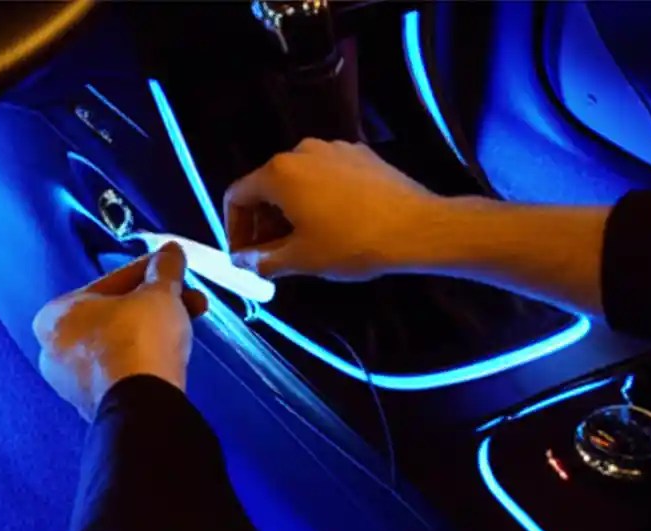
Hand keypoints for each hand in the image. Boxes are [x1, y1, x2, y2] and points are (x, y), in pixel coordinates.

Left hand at [33, 244, 208, 419]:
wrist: (142, 405)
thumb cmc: (139, 340)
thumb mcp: (159, 294)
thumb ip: (165, 269)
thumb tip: (171, 252)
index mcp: (55, 314)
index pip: (111, 282)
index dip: (150, 271)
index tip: (174, 268)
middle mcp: (53, 349)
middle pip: (115, 315)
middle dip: (156, 305)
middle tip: (189, 301)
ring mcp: (70, 382)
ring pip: (119, 344)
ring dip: (153, 331)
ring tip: (186, 325)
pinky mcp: (93, 405)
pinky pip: (121, 371)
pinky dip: (143, 360)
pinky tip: (169, 356)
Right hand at [223, 139, 443, 280]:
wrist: (416, 228)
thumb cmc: (350, 243)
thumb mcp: (300, 259)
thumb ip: (262, 260)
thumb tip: (243, 262)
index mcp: (279, 172)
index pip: (237, 196)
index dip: (234, 229)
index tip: (244, 256)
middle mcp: (302, 151)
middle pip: (266, 186)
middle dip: (262, 222)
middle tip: (270, 255)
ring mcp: (334, 149)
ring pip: (297, 180)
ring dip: (290, 211)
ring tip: (302, 242)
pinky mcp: (360, 155)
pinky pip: (325, 176)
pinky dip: (317, 198)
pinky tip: (333, 225)